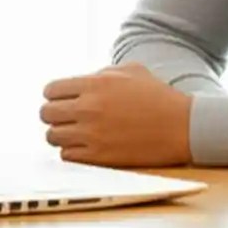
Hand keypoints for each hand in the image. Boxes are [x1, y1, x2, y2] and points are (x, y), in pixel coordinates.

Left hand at [40, 63, 191, 166]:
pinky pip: (66, 156)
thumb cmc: (158, 97)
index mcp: (95, 83)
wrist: (181, 126)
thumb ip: (101, 73)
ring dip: (62, 135)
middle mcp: (88, 107)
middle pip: (45, 113)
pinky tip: (85, 147)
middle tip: (68, 118)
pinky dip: (72, 152)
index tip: (64, 101)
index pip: (50, 90)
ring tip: (77, 134)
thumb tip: (82, 82)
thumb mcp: (131, 70)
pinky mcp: (99, 157)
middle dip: (55, 115)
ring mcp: (92, 134)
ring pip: (52, 136)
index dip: (55, 95)